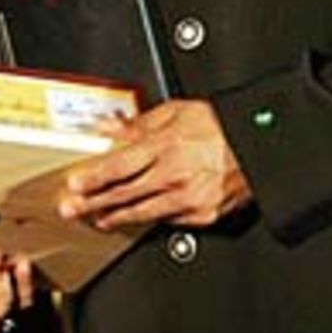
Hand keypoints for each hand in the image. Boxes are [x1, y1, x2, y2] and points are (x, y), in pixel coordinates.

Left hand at [58, 99, 252, 231]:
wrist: (260, 144)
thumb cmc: (222, 125)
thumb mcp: (176, 112)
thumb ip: (139, 124)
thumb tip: (109, 127)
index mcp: (166, 146)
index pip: (119, 165)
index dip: (93, 178)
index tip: (74, 185)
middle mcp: (175, 175)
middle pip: (124, 193)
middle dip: (93, 203)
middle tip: (71, 209)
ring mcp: (189, 199)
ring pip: (143, 212)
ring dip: (116, 216)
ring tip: (98, 219)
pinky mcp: (203, 214)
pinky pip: (169, 220)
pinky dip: (149, 220)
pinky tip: (134, 219)